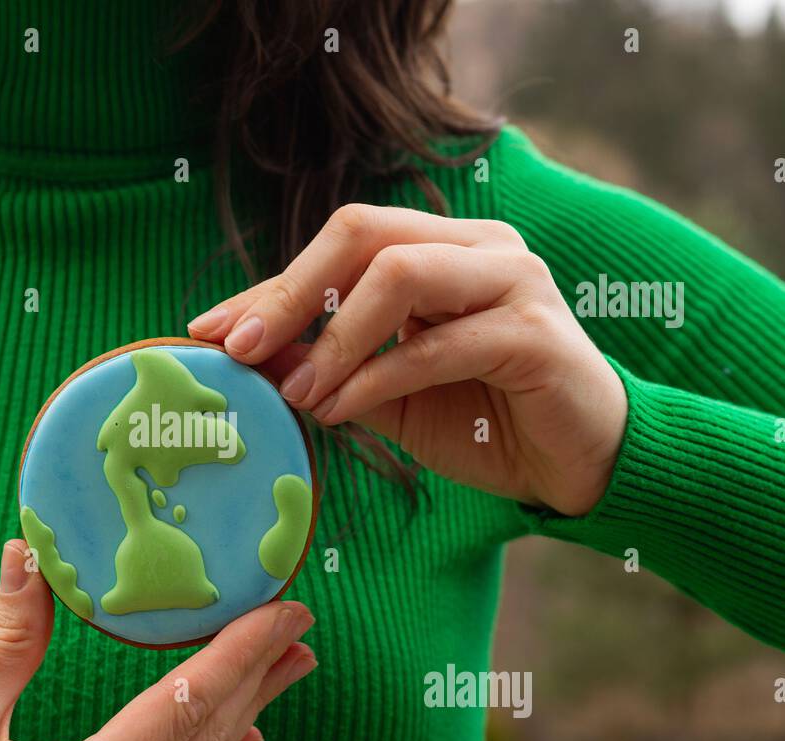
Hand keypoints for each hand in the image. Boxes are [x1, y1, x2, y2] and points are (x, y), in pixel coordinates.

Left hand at [188, 204, 627, 515]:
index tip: (208, 331)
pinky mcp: (535, 332)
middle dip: (288, 292)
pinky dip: (377, 376)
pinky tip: (340, 412)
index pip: (339, 244)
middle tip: (237, 349)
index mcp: (439, 248)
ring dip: (334, 336)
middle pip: (362, 232)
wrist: (576, 464)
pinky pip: (438, 342)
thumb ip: (325, 367)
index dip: (269, 286)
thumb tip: (245, 353)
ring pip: (400, 272)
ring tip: (297, 393)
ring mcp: (512, 280)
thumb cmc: (482, 421)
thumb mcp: (384, 395)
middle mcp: (477, 247)